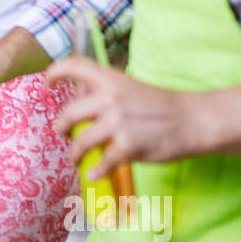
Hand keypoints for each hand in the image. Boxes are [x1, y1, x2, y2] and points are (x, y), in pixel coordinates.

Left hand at [46, 56, 197, 180]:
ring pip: (80, 142)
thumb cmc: (163, 106)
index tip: (46, 85)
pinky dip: (95, 171)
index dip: (54, 73)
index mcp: (111, 80)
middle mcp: (110, 98)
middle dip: (62, 128)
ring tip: (76, 160)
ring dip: (74, 154)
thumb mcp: (132, 89)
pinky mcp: (127, 146)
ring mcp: (118, 123)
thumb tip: (81, 100)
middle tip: (65, 135)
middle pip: (68, 114)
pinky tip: (95, 174)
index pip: (74, 67)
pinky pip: (101, 163)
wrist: (194, 120)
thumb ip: (106, 92)